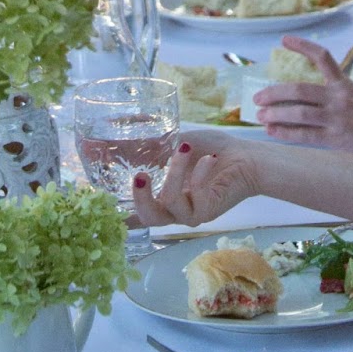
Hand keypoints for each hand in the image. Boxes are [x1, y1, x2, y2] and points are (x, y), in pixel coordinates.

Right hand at [130, 136, 258, 226]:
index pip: (138, 210)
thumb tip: (121, 133)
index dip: (121, 214)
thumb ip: (153, 144)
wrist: (246, 159)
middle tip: (138, 176)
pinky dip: (199, 172)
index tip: (105, 212)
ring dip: (174, 172)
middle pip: (148, 218)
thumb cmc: (212, 150)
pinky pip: (195, 196)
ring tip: (183, 148)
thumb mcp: (177, 142)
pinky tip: (208, 160)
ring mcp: (191, 213)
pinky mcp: (208, 211)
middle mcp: (174, 209)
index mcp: (164, 196)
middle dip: (140, 198)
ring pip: (170, 202)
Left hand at [253, 36, 352, 152]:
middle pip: (300, 90)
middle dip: (275, 92)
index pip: (322, 57)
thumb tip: (296, 95)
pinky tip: (272, 131)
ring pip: (299, 113)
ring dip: (276, 113)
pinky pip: (305, 135)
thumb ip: (330, 93)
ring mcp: (336, 118)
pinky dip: (286, 132)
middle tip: (257, 96)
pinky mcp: (335, 139)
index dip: (302, 46)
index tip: (284, 40)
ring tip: (260, 115)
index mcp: (343, 83)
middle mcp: (338, 98)